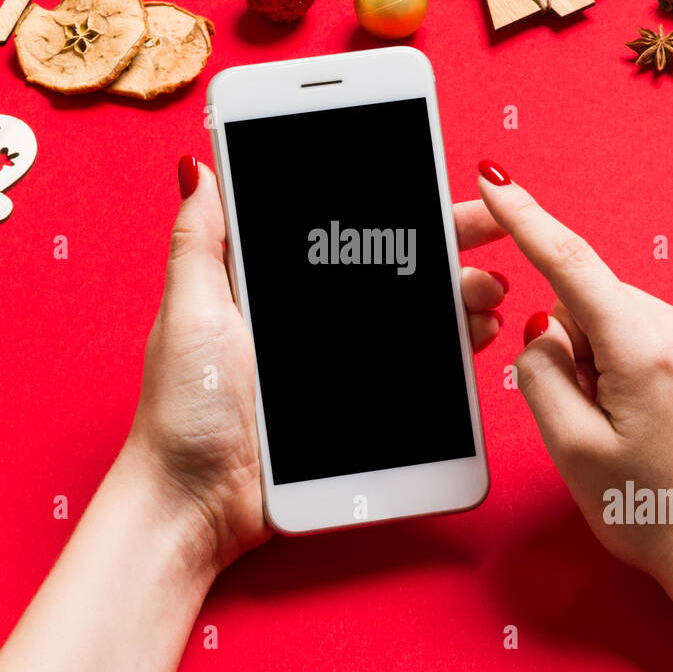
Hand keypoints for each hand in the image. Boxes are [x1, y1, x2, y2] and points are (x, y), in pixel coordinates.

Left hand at [126, 156, 509, 574]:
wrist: (195, 503)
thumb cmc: (183, 408)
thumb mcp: (189, 311)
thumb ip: (200, 242)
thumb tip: (200, 169)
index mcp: (269, 286)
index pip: (339, 231)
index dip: (388, 204)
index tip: (435, 183)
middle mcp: (308, 318)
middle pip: (385, 268)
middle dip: (442, 244)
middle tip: (490, 229)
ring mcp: (334, 363)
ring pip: (409, 316)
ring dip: (455, 296)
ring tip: (486, 290)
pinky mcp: (353, 406)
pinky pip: (410, 369)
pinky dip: (448, 349)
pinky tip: (473, 334)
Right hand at [476, 161, 672, 671]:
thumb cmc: (655, 515)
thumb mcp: (572, 449)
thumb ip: (542, 372)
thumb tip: (545, 328)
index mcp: (645, 346)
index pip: (570, 262)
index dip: (525, 219)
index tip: (496, 182)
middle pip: (593, 302)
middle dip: (574, 345)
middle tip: (588, 418)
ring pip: (623, 322)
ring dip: (605, 360)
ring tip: (626, 431)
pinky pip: (655, 340)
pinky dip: (634, 368)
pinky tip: (650, 427)